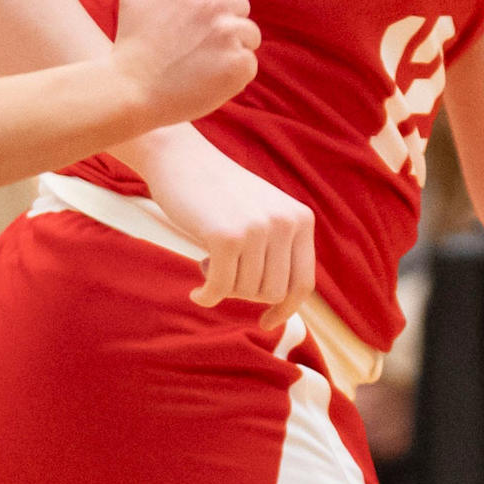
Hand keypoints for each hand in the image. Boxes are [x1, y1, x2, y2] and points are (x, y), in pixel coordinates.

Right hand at [105, 0, 256, 126]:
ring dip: (229, 51)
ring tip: (197, 63)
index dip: (206, 9)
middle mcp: (214, 1)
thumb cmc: (132, 41)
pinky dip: (232, 75)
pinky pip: (249, 64)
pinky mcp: (240, 64)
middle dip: (221, 27)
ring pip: (249, 36)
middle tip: (190, 47)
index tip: (184, 26)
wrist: (130, 92)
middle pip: (240, 9)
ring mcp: (229, 33)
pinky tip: (205, 79)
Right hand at [140, 132, 316, 340]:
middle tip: (222, 274)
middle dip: (244, 294)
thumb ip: (278, 249)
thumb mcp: (263, 215)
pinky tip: (196, 292)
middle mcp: (285, 223)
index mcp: (300, 219)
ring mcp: (257, 229)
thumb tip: (281, 303)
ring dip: (223, 287)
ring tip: (208, 263)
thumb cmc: (217, 195)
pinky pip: (220, 288)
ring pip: (246, 292)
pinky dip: (207, 296)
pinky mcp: (226, 236)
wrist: (181, 159)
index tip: (266, 323)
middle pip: (272, 292)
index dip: (286, 310)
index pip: (303, 282)